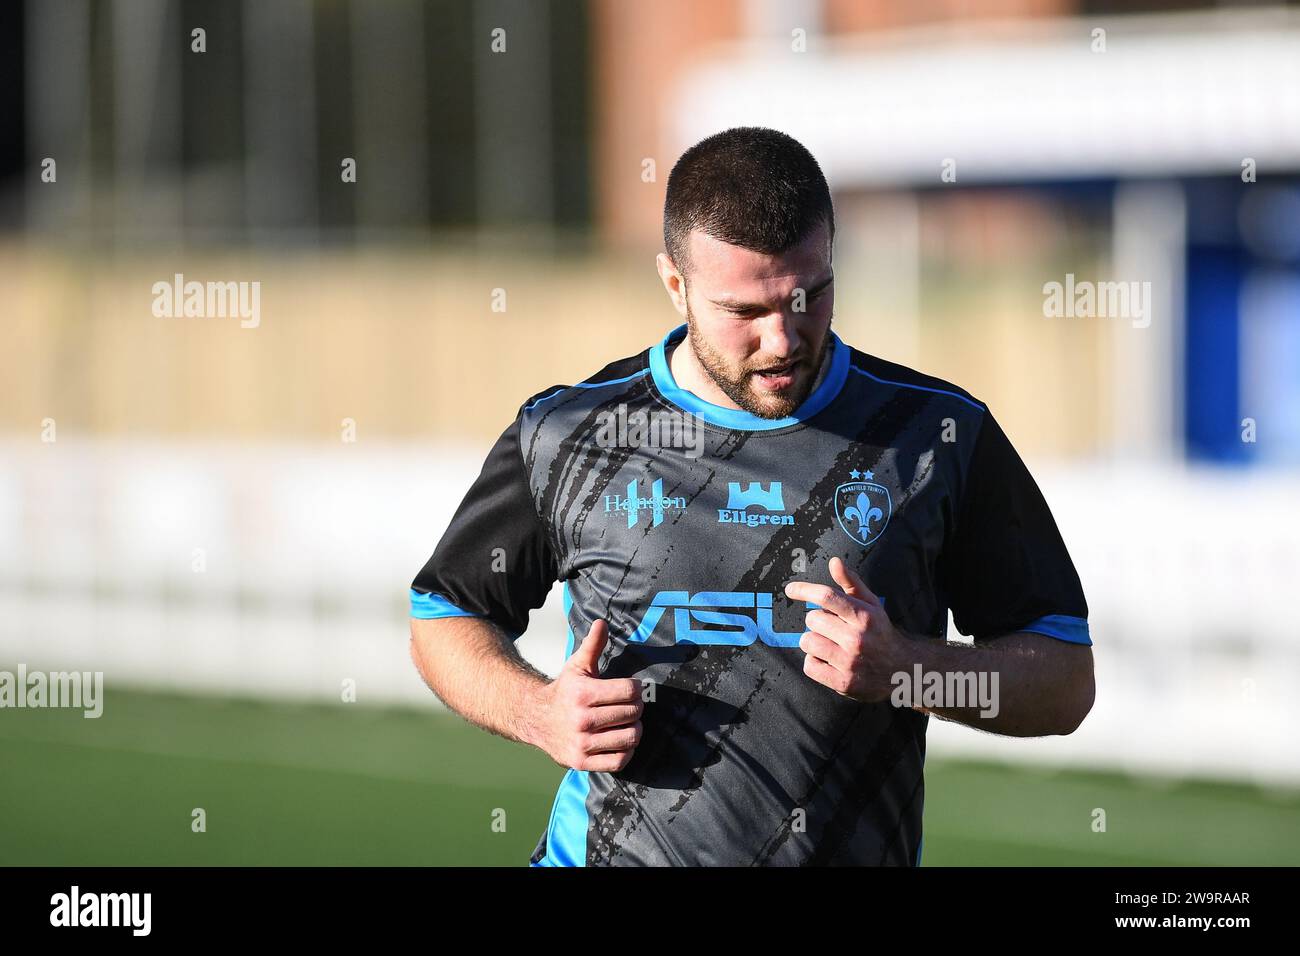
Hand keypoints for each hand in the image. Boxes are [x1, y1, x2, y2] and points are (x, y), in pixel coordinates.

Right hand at [532, 620, 643, 770]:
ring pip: (630, 738)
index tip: (631, 689)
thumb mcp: (577, 665)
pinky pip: (619, 761)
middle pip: (632, 713)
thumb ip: (592, 645)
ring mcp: (581, 744)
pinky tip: (621, 740)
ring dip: (635, 729)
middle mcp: (581, 720)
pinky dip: (626, 751)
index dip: (635, 688)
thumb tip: (602, 623)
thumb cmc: (565, 691)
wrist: (537, 719)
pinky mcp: (581, 762)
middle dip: (636, 707)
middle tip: (630, 705)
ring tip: (628, 723)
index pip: (629, 690)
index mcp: (582, 694)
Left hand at [784, 557, 905, 702]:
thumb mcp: (871, 604)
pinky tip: (829, 661)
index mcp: (864, 616)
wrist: (902, 670)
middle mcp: (857, 638)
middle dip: (817, 622)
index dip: (804, 590)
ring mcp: (849, 662)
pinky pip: (809, 666)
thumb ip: (851, 582)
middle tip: (832, 628)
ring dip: (814, 641)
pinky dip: (814, 662)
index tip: (790, 590)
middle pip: (813, 620)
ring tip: (830, 645)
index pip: (827, 597)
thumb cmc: (880, 632)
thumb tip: (834, 561)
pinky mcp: (843, 683)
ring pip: (808, 642)